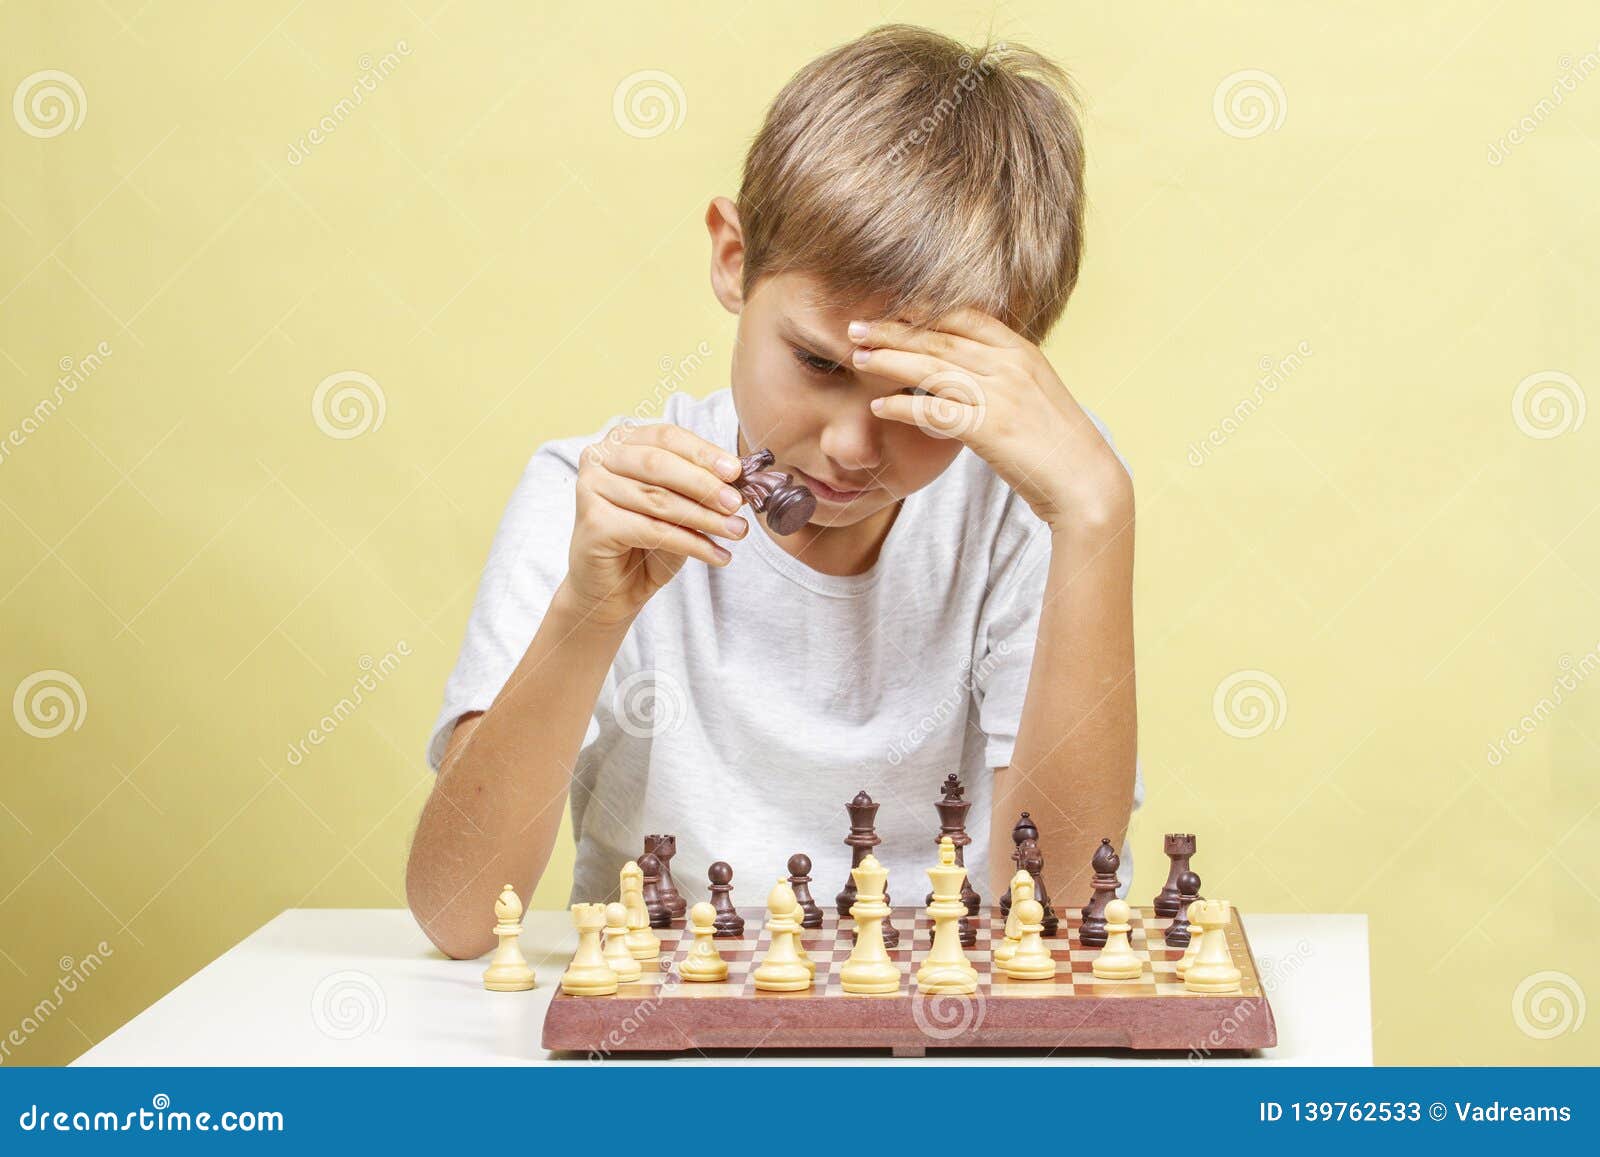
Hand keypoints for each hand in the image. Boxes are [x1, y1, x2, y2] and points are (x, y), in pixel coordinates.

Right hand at [564, 423, 748, 625]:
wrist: (613, 588)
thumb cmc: (646, 541)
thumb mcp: (678, 505)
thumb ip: (699, 486)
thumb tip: (738, 477)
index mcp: (621, 441)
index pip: (667, 437)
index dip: (703, 453)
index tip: (736, 471)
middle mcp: (600, 458)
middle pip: (660, 464)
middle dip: (704, 484)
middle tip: (737, 503)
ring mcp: (590, 487)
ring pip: (659, 499)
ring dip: (705, 517)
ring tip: (736, 531)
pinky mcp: (593, 522)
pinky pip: (652, 530)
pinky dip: (691, 543)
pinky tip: (717, 555)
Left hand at [849, 309, 1132, 532]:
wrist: (1086, 482)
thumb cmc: (1058, 443)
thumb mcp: (1034, 393)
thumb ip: (1002, 374)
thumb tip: (965, 367)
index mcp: (1021, 351)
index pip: (964, 316)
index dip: (923, 310)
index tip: (891, 308)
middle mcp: (1009, 365)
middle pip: (939, 338)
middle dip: (893, 330)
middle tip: (856, 326)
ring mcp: (1000, 395)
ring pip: (931, 368)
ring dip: (888, 360)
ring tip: (857, 357)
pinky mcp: (989, 429)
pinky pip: (934, 410)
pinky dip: (903, 406)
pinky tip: (879, 406)